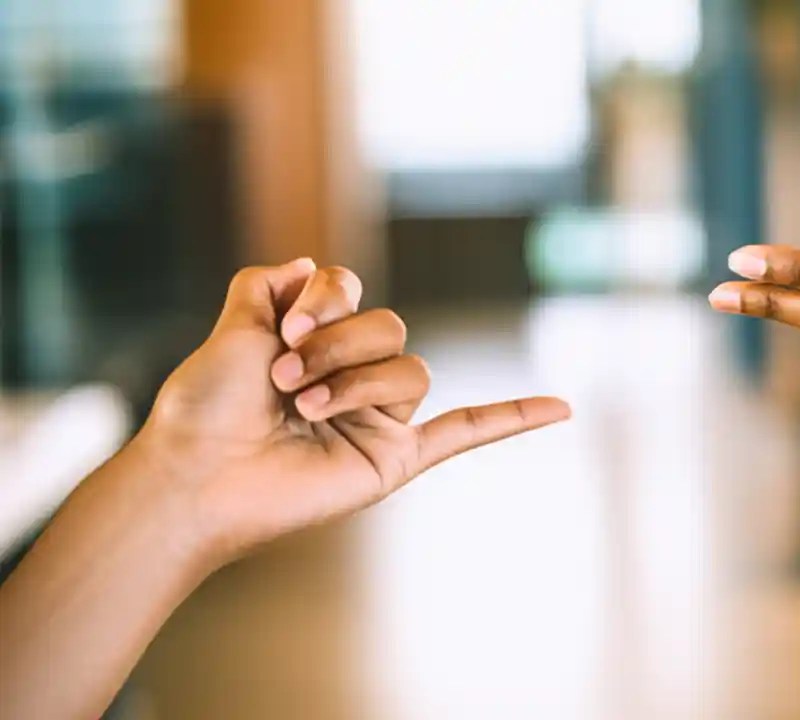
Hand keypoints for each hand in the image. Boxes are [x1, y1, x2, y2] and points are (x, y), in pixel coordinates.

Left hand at [137, 259, 569, 561]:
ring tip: (305, 405)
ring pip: (410, 370)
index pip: (354, 290)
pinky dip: (515, 417)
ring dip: (355, 380)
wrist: (195, 473)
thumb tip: (310, 266)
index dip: (326, 299)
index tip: (281, 328)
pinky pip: (465, 433)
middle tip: (283, 374)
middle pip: (391, 328)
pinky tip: (561, 410)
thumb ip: (271, 284)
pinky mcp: (394, 458)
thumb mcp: (235, 323)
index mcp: (322, 343)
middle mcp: (356, 378)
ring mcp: (380, 419)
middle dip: (336, 344)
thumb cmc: (206, 405)